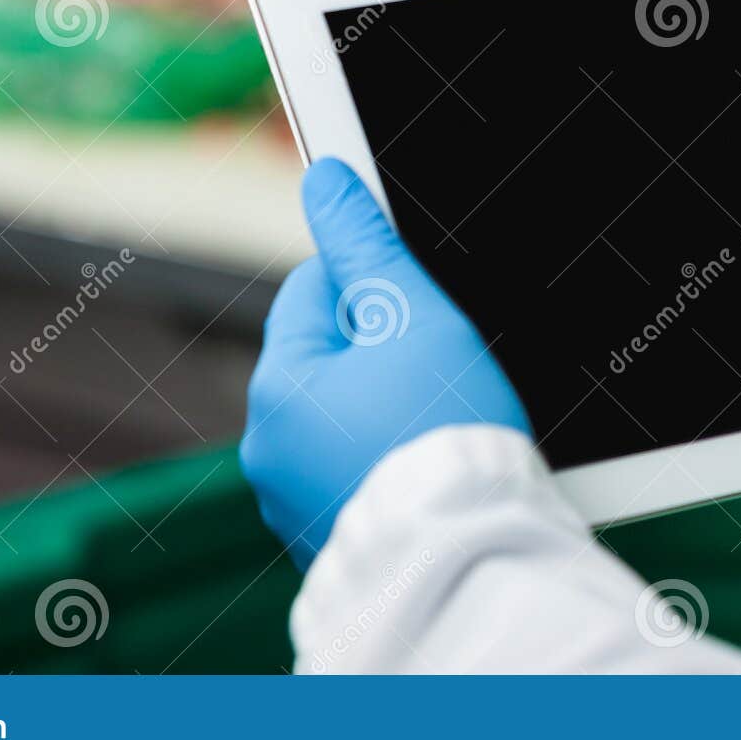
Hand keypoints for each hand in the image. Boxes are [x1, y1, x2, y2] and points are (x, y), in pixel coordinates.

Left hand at [241, 158, 532, 566]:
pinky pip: (350, 470)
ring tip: (438, 425)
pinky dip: (383, 459)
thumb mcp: (417, 320)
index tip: (420, 306)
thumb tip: (325, 179)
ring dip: (383, 407)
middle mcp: (267, 448)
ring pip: (341, 415)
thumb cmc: (448, 437)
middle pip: (327, 356)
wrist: (473, 560)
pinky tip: (425, 465)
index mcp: (279, 387)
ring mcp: (291, 500)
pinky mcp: (323, 538)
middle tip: (441, 373)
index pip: (314, 289)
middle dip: (381, 352)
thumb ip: (366, 246)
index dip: (376, 286)